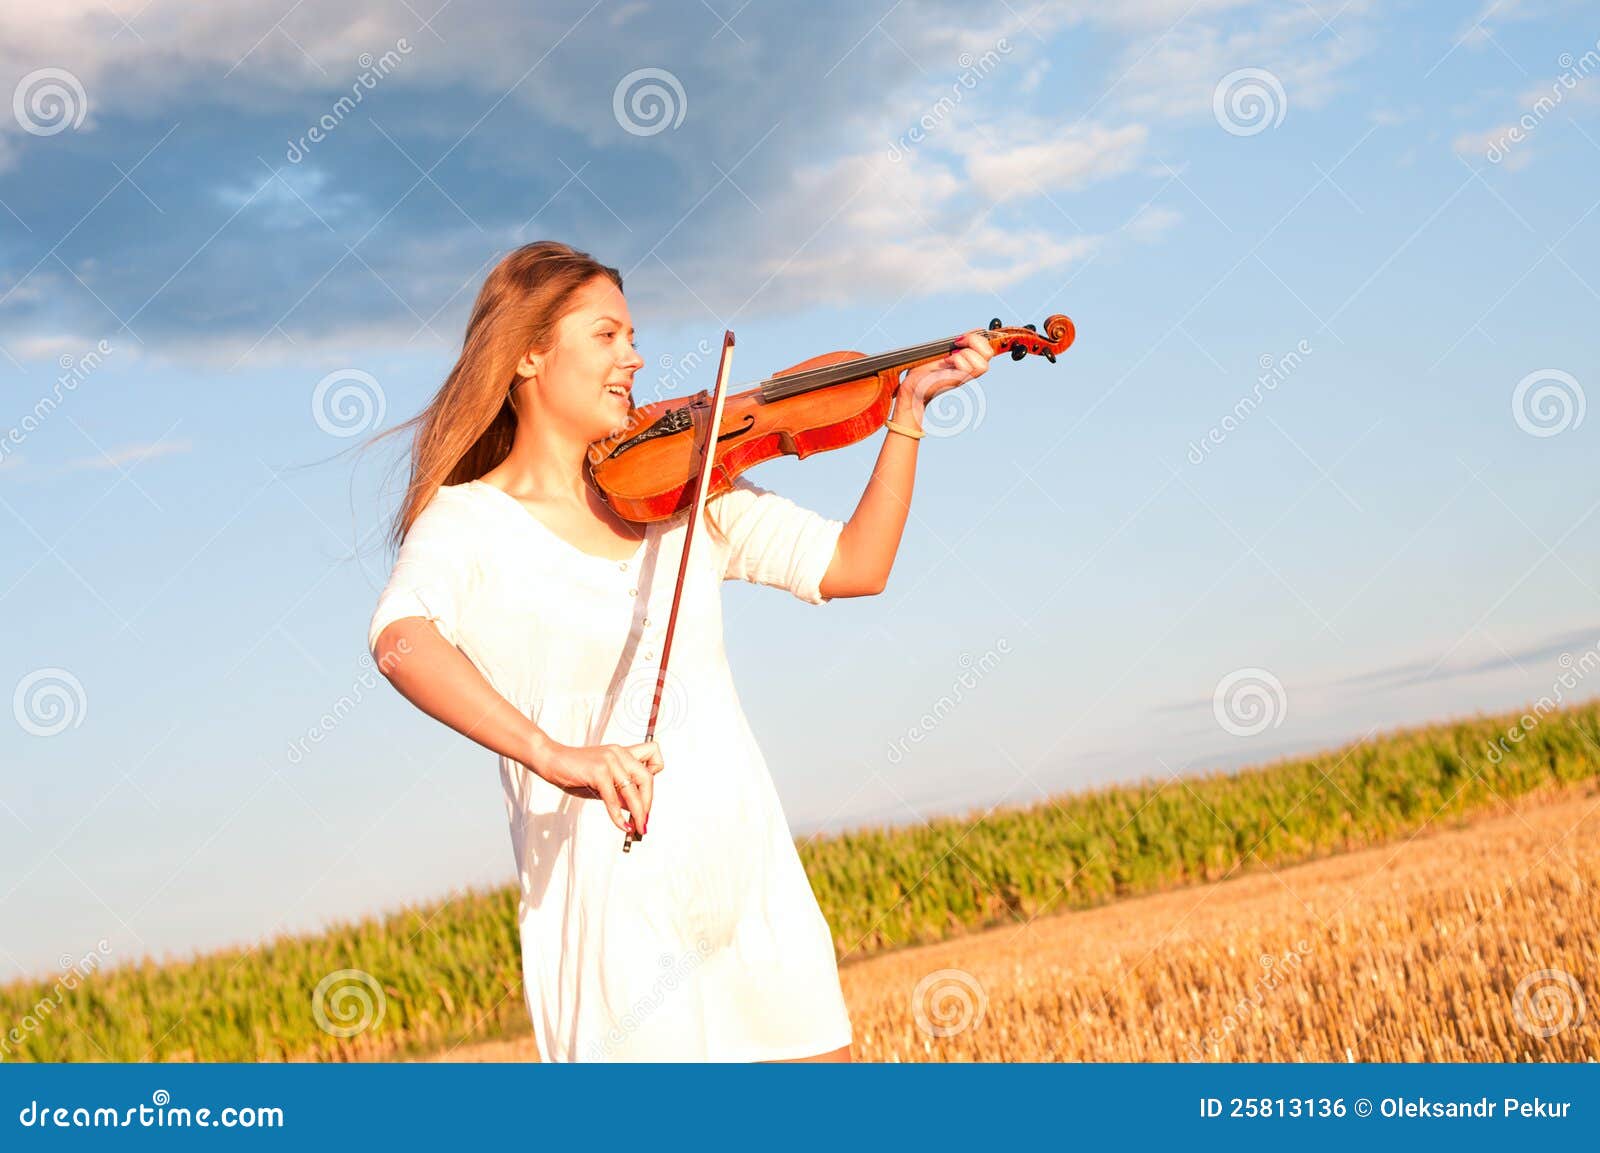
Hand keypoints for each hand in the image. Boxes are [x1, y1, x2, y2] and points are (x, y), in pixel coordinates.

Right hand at [537, 740, 664, 835]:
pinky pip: (614, 798)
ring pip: (633, 790)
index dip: (654, 774)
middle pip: (647, 777)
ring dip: (638, 813)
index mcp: (622, 752)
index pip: (653, 755)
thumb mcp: (603, 782)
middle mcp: (619, 753)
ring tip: (638, 827)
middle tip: (644, 820)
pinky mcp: (599, 771)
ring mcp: (610, 761)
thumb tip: (635, 810)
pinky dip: (618, 816)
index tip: (646, 793)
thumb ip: (620, 792)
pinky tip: (621, 825)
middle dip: (648, 802)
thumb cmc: (575, 771)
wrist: (551, 760)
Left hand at [897, 330, 993, 417]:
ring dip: (965, 354)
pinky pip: (967, 368)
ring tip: (950, 357)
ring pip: (982, 364)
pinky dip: (956, 360)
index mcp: (968, 361)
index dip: (978, 338)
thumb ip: (959, 343)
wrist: (912, 388)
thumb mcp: (944, 352)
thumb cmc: (924, 371)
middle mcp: (969, 370)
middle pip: (989, 354)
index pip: (988, 348)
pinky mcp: (956, 382)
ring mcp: (963, 377)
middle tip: (956, 344)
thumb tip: (974, 332)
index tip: (960, 338)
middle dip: (975, 341)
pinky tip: (945, 363)